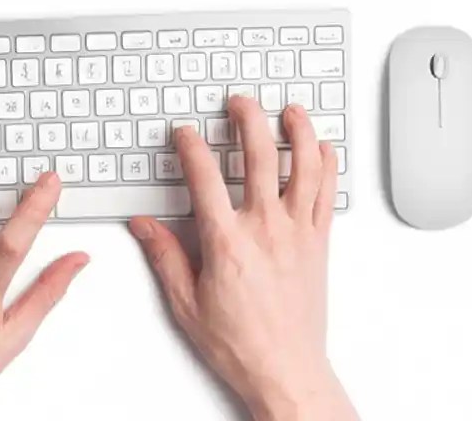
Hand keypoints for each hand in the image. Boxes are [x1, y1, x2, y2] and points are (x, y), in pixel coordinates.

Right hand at [129, 97, 357, 420]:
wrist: (284, 369)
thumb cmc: (239, 342)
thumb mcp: (186, 302)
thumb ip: (165, 256)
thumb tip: (143, 226)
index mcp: (227, 242)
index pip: (204, 178)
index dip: (191, 147)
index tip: (184, 133)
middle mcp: (265, 229)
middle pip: (259, 156)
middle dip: (248, 119)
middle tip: (239, 102)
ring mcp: (297, 233)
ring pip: (303, 166)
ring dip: (297, 131)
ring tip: (290, 110)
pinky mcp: (319, 242)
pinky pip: (328, 193)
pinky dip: (327, 164)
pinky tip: (323, 148)